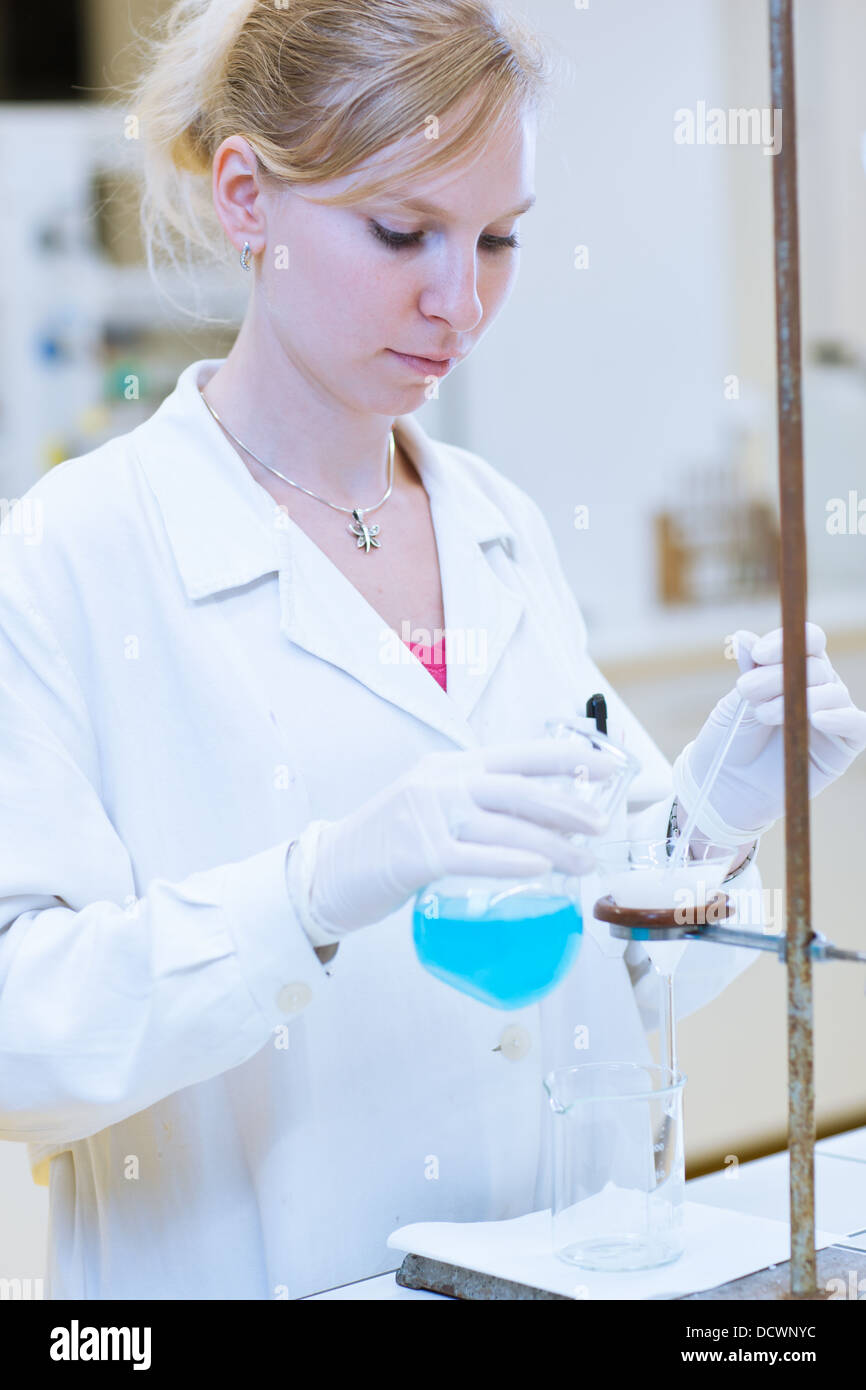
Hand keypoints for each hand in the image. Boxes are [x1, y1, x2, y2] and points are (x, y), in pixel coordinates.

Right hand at [288, 738, 615, 934]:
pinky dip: (509, 859)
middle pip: (518, 787)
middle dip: (568, 805)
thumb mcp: (430, 806)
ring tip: (583, 862)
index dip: (567, 760)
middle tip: (602, 826)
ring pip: (503, 823)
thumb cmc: (385, 846)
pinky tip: (539, 868)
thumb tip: (539, 818)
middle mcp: (441, 782)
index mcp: (450, 767)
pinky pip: (472, 855)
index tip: (611, 769)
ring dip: (552, 843)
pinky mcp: (415, 854)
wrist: (324, 871)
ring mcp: (426, 815)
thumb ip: (473, 803)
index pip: (519, 754)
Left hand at [672, 622, 865, 845]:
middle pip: (815, 666)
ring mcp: (834, 716)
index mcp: (794, 670)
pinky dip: (842, 718)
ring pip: (834, 692)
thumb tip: (742, 636)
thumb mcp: (735, 702)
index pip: (806, 641)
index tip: (760, 653)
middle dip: (778, 676)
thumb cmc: (731, 742)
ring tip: (764, 714)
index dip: (788, 642)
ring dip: (799, 699)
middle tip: (746, 691)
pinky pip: (858, 726)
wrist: (727, 788)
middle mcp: (819, 688)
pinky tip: (817, 718)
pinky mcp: (843, 747)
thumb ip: (748, 671)